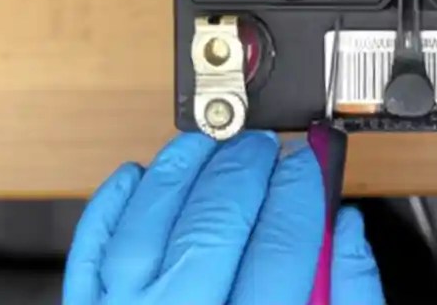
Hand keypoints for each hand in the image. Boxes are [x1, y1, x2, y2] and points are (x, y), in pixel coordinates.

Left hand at [64, 131, 384, 304]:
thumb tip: (346, 238)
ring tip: (206, 147)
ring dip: (176, 176)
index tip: (312, 163)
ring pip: (140, 236)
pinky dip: (108, 214)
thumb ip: (349, 304)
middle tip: (265, 149)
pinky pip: (86, 264)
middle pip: (210, 232)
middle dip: (243, 173)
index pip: (282, 251)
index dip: (303, 192)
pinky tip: (136, 182)